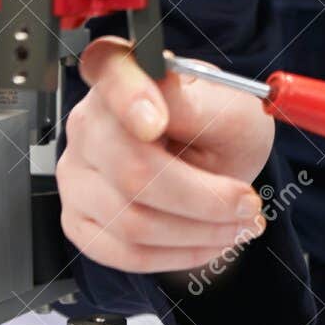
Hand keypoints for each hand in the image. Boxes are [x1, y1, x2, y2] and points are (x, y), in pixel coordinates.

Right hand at [57, 37, 273, 277]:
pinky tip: (210, 241)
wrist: (214, 159)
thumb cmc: (220, 126)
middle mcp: (88, 122)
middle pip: (132, 170)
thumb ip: (195, 102)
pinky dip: (179, 254)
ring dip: (200, 232)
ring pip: (131, 221)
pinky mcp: (80, 221)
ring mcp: (76, 174)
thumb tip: (163, 91)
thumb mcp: (231, 108)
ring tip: (239, 224)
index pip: (107, 70)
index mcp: (122, 76)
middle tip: (248, 204)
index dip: (127, 97)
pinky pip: (125, 253)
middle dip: (203, 198)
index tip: (156, 122)